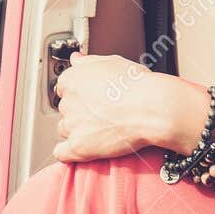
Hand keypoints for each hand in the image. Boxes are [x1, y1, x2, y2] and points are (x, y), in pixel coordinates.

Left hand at [52, 52, 188, 163]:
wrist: (152, 108)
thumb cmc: (137, 85)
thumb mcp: (113, 62)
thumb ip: (89, 62)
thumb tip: (76, 60)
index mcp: (71, 80)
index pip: (64, 89)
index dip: (78, 94)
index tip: (88, 98)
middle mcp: (68, 102)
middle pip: (65, 110)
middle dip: (79, 113)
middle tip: (100, 114)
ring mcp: (72, 125)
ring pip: (65, 130)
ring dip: (77, 131)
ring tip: (99, 130)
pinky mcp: (79, 146)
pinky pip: (62, 153)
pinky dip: (68, 153)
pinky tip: (80, 148)